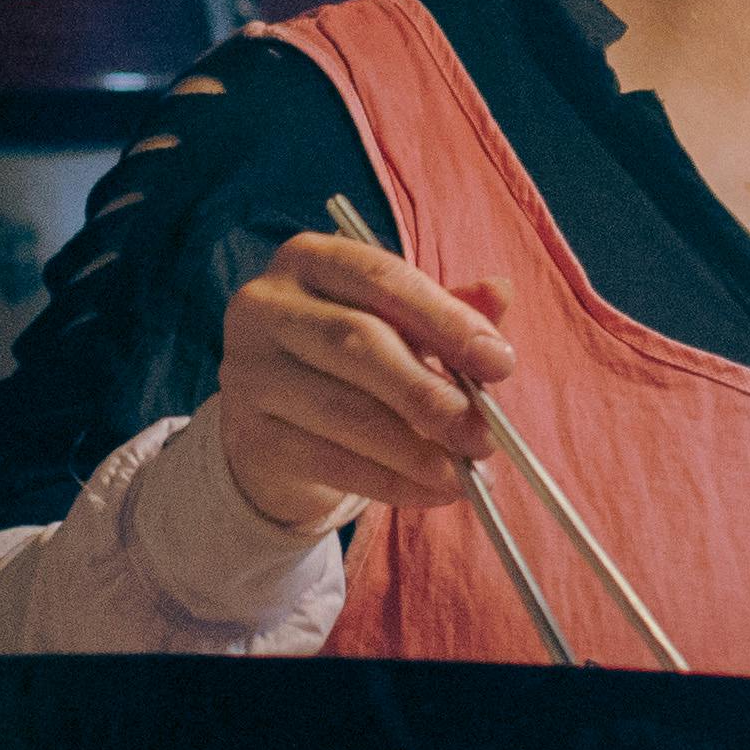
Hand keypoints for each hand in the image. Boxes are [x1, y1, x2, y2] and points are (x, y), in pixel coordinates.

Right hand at [210, 233, 519, 529]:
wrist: (275, 424)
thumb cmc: (348, 361)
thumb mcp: (396, 324)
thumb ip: (445, 310)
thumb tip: (501, 291)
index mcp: (310, 258)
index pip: (383, 279)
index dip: (446, 321)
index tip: (500, 364)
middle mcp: (266, 305)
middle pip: (357, 343)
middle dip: (430, 393)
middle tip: (484, 435)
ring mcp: (249, 370)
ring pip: (343, 410)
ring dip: (416, 449)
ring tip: (465, 474)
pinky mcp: (248, 433)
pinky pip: (328, 461)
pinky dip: (390, 481)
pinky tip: (431, 491)